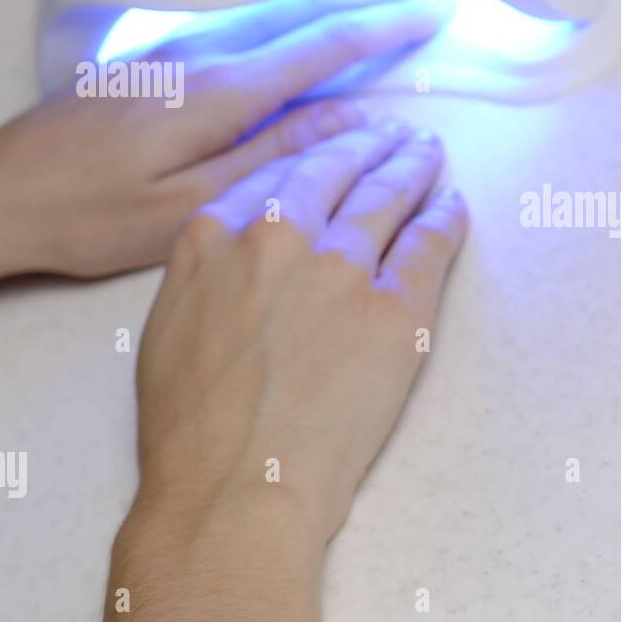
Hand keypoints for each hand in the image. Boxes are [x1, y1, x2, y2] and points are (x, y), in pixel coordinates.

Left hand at [0, 0, 451, 307]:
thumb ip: (275, 156)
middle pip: (303, 14)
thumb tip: (350, 122)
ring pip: (270, 16)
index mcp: (220, 91)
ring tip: (381, 10)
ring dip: (332, 8)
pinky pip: (240, 29)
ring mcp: (173, 52)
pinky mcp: (155, 63)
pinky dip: (288, 24)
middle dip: (371, 5)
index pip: (324, 46)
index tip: (430, 12)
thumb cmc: (88, 214)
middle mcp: (200, 56)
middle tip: (422, 1)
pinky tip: (299, 32)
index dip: (385, 28)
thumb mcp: (193, 205)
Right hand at [101, 122, 467, 621]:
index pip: (277, 173)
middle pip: (336, 171)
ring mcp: (341, 269)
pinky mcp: (395, 308)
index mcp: (215, 235)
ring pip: (386, 197)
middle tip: (394, 134)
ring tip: (428, 154)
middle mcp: (279, 236)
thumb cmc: (191, 429)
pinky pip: (428, 245)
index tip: (335, 144)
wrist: (235, 487)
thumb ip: (207, 270)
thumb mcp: (169, 326)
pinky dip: (445, 218)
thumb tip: (239, 249)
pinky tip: (452, 204)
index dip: (314, 153)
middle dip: (369, 146)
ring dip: (412, 168)